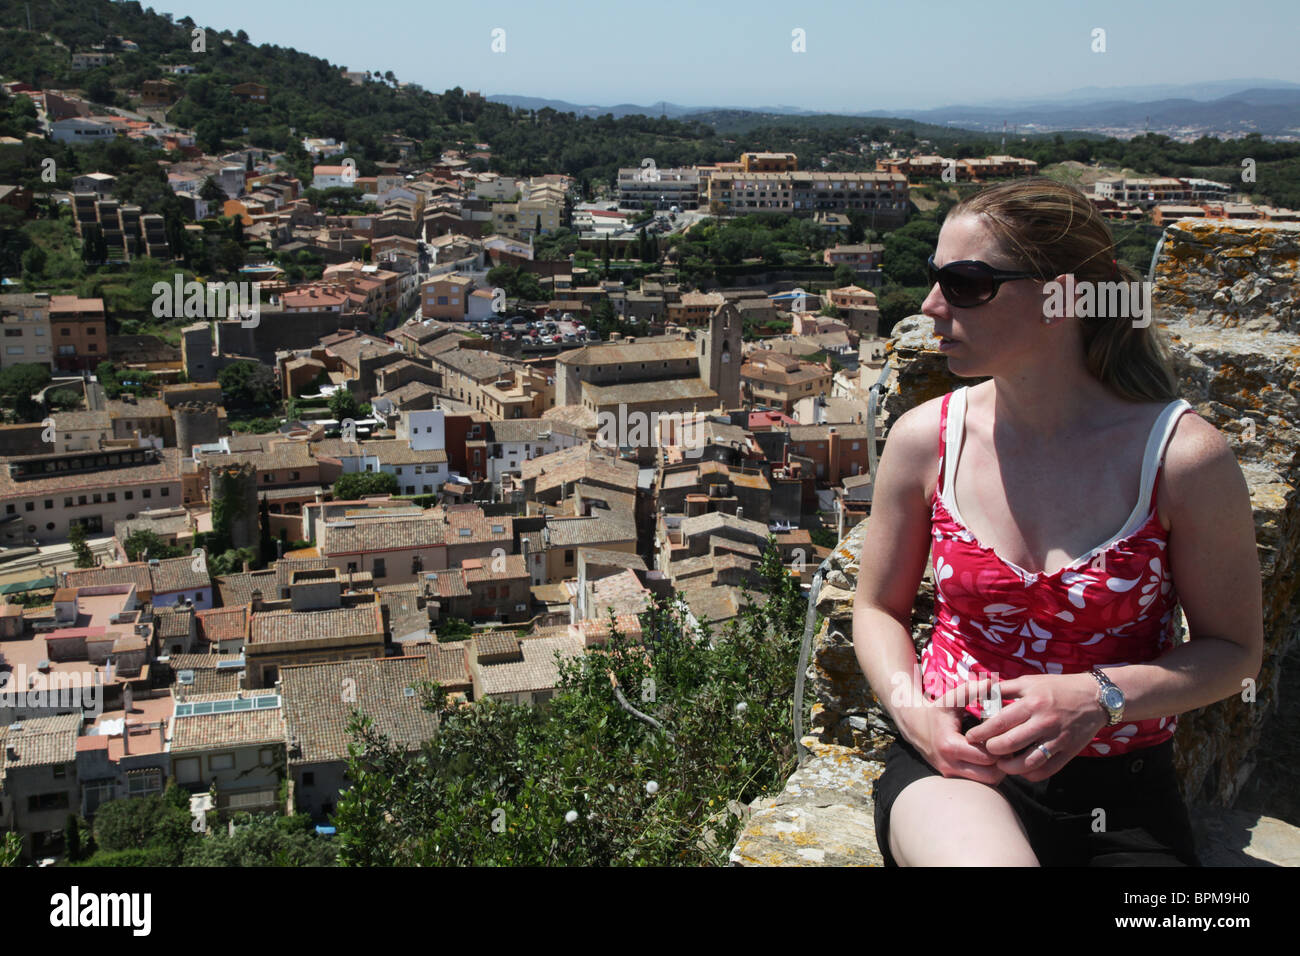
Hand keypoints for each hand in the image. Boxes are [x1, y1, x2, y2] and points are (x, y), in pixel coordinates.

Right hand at [897, 675, 1006, 786]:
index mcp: (950, 745)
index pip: (987, 755)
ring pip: (987, 782)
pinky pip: (979, 782)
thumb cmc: (936, 711)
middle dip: (1003, 761)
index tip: (1003, 733)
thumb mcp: (951, 698)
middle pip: (991, 775)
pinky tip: (990, 757)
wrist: (915, 726)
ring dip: (998, 769)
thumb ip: (971, 690)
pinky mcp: (953, 778)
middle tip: (1006, 745)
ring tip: (999, 751)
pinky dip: (989, 772)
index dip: (1000, 745)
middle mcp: (950, 764)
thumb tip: (991, 683)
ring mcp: (951, 774)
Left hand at [959, 673, 1108, 781]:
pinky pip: (1047, 769)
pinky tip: (1022, 770)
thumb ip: (1004, 689)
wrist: (1096, 697)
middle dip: (992, 750)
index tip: (971, 737)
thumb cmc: (1057, 687)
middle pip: (1010, 744)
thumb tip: (980, 696)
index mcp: (1032, 703)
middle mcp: (1044, 722)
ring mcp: (1058, 739)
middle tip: (985, 750)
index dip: (981, 732)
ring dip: (1010, 767)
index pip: (1000, 722)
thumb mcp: (1030, 682)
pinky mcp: (1069, 751)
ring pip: (1028, 762)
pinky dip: (1031, 774)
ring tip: (1001, 764)